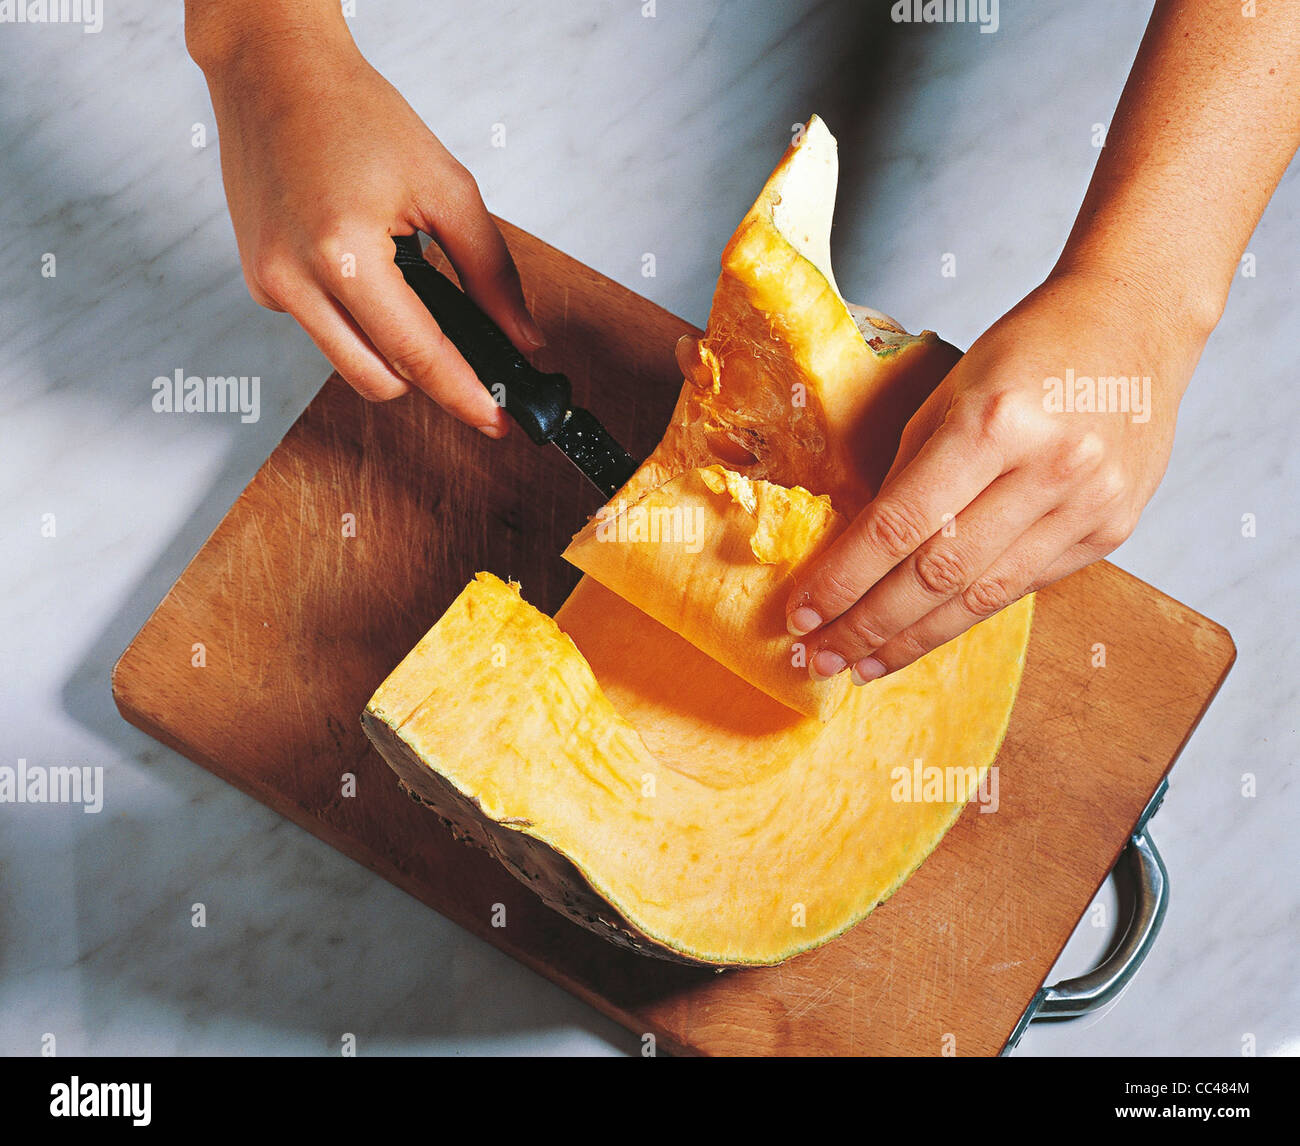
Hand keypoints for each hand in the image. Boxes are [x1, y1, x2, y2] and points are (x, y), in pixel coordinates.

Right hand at [202, 32, 542, 433]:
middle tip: (467, 361)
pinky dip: (355, 318)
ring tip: (410, 292)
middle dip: (426, 379)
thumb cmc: (354, 113)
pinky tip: (364, 268)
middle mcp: (296, 279)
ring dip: (389, 350)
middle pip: (379, 381)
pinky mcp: (259, 282)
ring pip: (348, 364)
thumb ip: (491, 271)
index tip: (497, 422)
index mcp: (344, 254)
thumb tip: (522, 335)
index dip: (464, 396)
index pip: (418, 355)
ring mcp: (270, 285)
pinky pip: (322, 329)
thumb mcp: (446, 187)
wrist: (274, 71)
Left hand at [786, 267, 1207, 683]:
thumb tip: (858, 553)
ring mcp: (1088, 504)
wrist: (1136, 321)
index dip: (845, 578)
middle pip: (939, 573)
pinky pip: (1025, 586)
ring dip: (915, 638)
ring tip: (864, 664)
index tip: (802, 614)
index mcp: (995, 421)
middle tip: (820, 658)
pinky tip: (927, 633)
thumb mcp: (950, 391)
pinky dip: (969, 613)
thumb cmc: (1030, 347)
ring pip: (983, 596)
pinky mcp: (1113, 529)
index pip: (899, 524)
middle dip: (870, 624)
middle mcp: (1048, 469)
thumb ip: (908, 471)